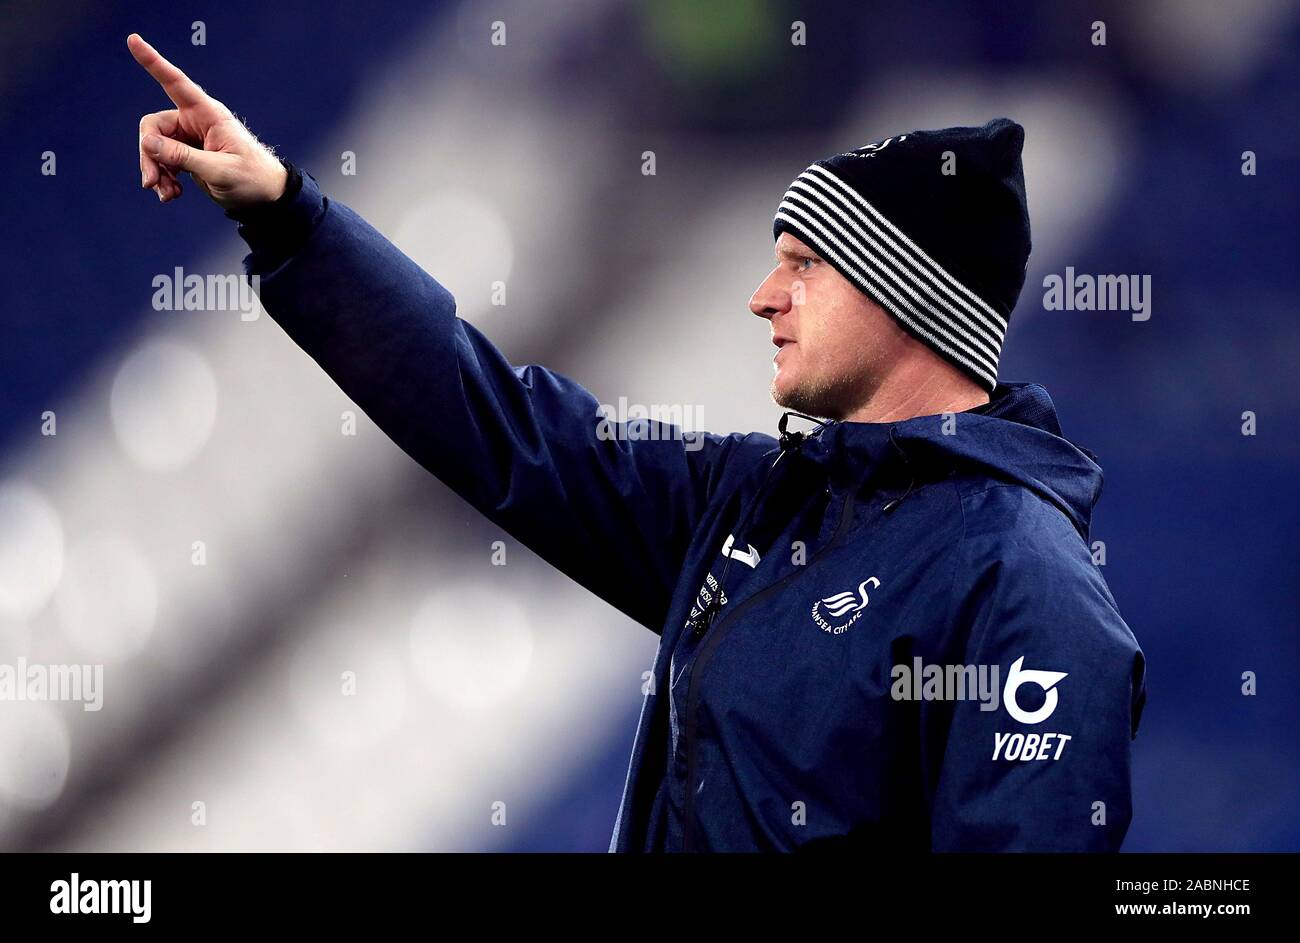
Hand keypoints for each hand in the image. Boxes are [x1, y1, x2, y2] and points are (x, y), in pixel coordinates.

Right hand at [128, 33, 287, 207]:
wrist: (265, 198)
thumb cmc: (252, 179)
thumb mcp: (220, 171)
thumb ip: (184, 157)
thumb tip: (147, 142)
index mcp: (209, 115)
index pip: (176, 84)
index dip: (154, 62)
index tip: (133, 40)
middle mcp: (196, 121)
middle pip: (154, 127)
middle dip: (149, 155)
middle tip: (151, 182)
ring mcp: (189, 139)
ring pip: (154, 147)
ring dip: (156, 171)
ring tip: (167, 195)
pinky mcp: (187, 155)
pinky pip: (162, 161)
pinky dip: (163, 179)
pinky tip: (172, 194)